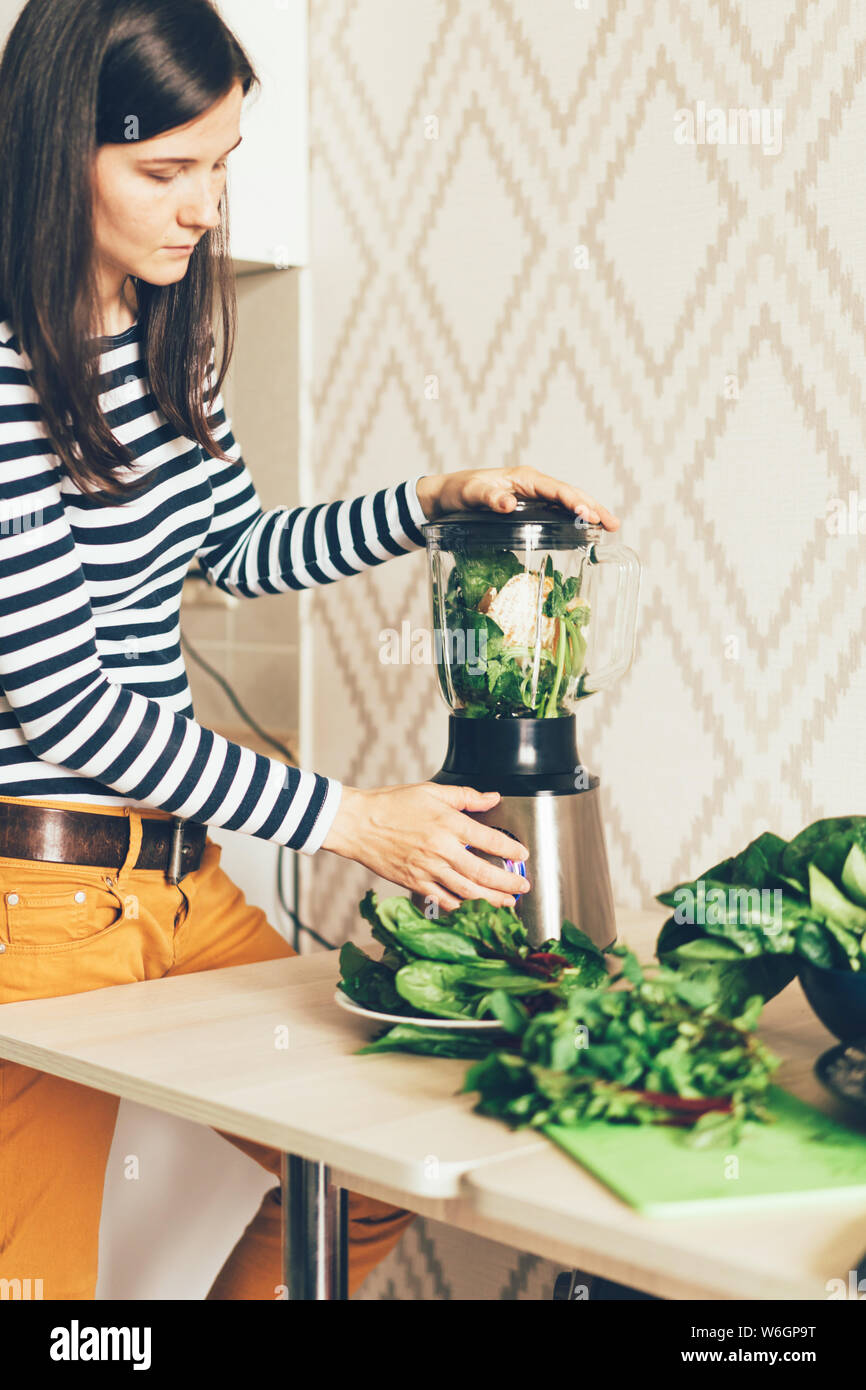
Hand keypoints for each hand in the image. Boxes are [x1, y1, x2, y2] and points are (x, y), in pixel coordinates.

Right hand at [321, 782, 531, 911]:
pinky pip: (443, 900)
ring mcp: (428, 869)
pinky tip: (472, 909)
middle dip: (507, 883)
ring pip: (467, 892)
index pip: (489, 840)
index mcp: (448, 823)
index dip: (510, 850)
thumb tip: (493, 797)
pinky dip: (460, 907)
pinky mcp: (415, 883)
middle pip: (483, 873)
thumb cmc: (391, 805)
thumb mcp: (431, 791)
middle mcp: (441, 849)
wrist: (358, 823)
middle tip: (522, 887)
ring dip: (491, 900)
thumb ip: (466, 796)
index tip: (522, 854)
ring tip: (507, 904)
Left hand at [415, 464, 619, 530]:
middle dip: (593, 508)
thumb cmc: (458, 491)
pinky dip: (575, 519)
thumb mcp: (469, 494)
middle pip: (570, 494)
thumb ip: (488, 497)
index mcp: (524, 478)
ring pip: (567, 503)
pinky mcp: (531, 507)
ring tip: (610, 528)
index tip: (590, 515)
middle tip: (614, 525)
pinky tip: (586, 531)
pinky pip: (558, 511)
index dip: (575, 502)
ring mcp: (534, 496)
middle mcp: (533, 485)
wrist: (447, 495)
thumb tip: (508, 503)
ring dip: (589, 513)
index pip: (556, 489)